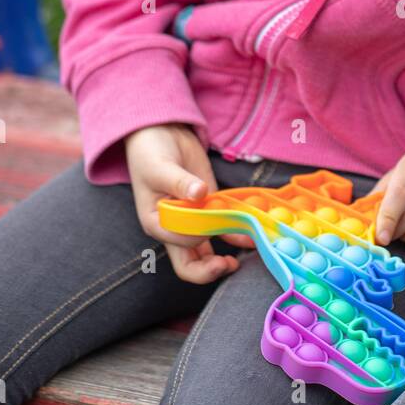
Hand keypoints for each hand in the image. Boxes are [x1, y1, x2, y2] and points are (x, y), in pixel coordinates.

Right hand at [123, 122, 252, 284]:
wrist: (162, 135)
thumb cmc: (151, 153)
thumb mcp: (160, 166)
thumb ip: (179, 182)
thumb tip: (199, 193)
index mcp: (156, 223)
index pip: (177, 244)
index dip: (197, 238)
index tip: (211, 224)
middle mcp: (174, 230)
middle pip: (190, 264)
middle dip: (210, 270)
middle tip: (229, 264)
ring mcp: (193, 222)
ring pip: (208, 254)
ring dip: (226, 259)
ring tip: (249, 249)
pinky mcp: (210, 210)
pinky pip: (224, 231)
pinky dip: (239, 236)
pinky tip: (254, 237)